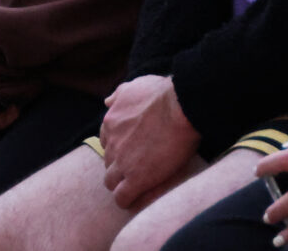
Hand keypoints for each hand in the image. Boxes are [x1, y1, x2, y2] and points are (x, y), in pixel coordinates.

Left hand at [98, 75, 199, 208]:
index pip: (106, 141)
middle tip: (137, 167)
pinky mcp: (136, 179)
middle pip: (108, 162)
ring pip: (111, 182)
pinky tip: (137, 199)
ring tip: (136, 186)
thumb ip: (120, 93)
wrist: (181, 107)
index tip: (131, 150)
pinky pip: (122, 198)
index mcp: (111, 121)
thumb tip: (107, 101)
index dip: (118, 147)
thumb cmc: (165, 93)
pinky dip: (127, 200)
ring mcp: (122, 162)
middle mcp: (112, 142)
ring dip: (121, 184)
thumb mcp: (137, 86)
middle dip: (119, 166)